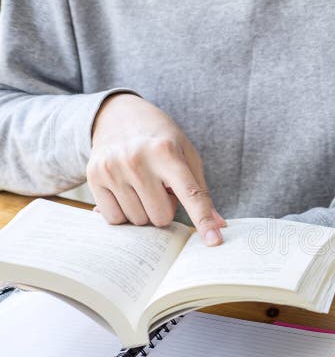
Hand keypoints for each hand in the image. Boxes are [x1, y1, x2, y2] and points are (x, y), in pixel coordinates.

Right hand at [87, 93, 225, 245]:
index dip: (203, 220)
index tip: (214, 241)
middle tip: (160, 188)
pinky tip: (125, 191)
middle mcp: (137, 159)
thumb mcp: (187, 155)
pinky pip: (114, 219)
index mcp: (167, 152)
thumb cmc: (161, 140)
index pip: (190, 194)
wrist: (120, 115)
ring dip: (144, 210)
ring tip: (142, 185)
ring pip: (138, 220)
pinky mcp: (93, 176)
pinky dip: (123, 213)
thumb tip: (219, 225)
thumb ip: (201, 191)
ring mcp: (112, 168)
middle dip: (165, 209)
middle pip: (161, 217)